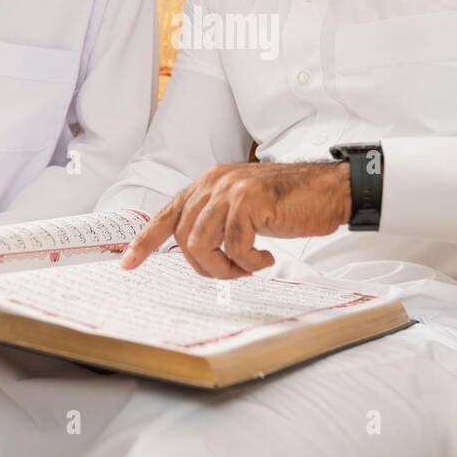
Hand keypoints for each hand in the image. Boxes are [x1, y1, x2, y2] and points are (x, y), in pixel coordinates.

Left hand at [120, 161, 351, 278]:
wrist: (328, 190)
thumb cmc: (289, 204)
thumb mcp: (244, 208)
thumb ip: (217, 220)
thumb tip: (195, 251)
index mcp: (208, 184)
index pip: (167, 214)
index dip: (145, 241)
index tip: (128, 264)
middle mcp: (214, 183)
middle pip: (183, 238)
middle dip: (204, 267)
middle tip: (232, 273)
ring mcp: (231, 190)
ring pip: (203, 244)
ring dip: (224, 268)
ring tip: (248, 268)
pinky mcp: (249, 202)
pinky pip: (234, 247)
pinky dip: (249, 263)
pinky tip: (266, 259)